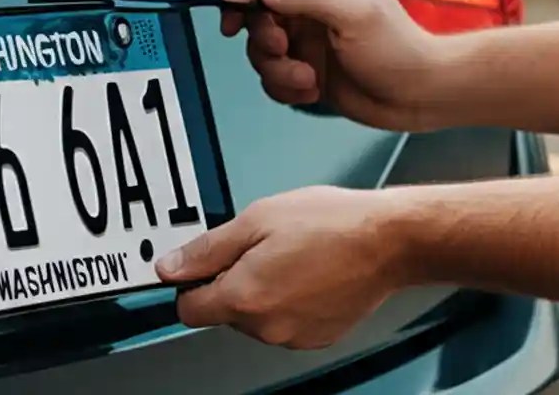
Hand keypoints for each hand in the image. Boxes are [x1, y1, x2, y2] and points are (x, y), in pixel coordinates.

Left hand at [156, 186, 409, 348]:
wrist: (389, 240)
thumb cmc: (329, 223)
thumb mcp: (255, 220)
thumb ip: (206, 249)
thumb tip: (169, 267)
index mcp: (244, 298)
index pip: (187, 309)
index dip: (190, 282)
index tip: (203, 263)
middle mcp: (267, 328)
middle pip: (223, 311)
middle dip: (230, 281)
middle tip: (260, 246)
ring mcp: (294, 337)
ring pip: (255, 317)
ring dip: (260, 290)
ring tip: (289, 256)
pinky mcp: (318, 338)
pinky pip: (284, 322)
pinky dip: (287, 300)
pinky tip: (307, 272)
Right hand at [221, 0, 445, 131]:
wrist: (419, 95)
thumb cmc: (400, 49)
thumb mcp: (355, 11)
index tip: (232, 7)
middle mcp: (312, 8)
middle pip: (258, 12)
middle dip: (262, 35)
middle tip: (280, 47)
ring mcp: (308, 40)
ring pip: (262, 50)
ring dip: (276, 68)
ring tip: (306, 77)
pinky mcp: (306, 70)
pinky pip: (274, 77)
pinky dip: (286, 87)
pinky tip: (313, 89)